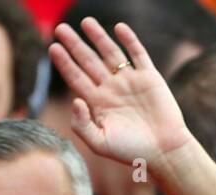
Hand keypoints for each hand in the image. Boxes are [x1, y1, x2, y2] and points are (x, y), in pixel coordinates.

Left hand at [48, 18, 192, 166]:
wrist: (162, 150)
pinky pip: (138, 54)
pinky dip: (129, 40)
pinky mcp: (149, 77)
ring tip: (85, 22)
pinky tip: (119, 28)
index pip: (76, 78)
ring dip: (98, 37)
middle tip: (60, 28)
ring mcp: (129, 81)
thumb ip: (82, 124)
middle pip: (88, 61)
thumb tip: (75, 100)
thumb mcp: (99, 142)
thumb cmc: (130, 151)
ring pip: (110, 53)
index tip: (53, 48)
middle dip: (74, 45)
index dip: (64, 63)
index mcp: (96, 103)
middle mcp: (110, 89)